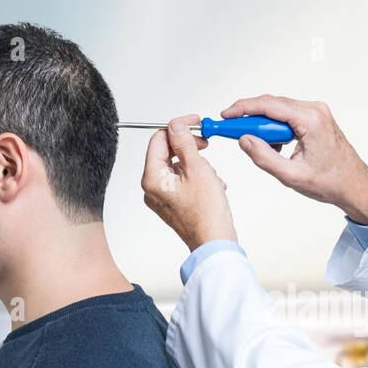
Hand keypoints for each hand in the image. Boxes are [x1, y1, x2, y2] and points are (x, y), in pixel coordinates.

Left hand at [140, 114, 238, 252]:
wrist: (214, 243)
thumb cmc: (206, 214)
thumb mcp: (197, 168)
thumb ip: (184, 143)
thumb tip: (176, 125)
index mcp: (152, 178)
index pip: (158, 139)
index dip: (178, 127)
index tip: (194, 123)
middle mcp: (152, 189)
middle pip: (167, 152)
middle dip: (189, 148)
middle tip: (205, 145)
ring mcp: (162, 198)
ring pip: (177, 166)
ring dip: (197, 164)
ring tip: (212, 175)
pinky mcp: (173, 204)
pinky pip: (182, 181)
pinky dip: (198, 178)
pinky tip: (212, 185)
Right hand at [220, 95, 367, 223]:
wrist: (354, 184)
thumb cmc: (331, 182)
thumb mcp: (292, 176)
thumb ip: (264, 158)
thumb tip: (244, 141)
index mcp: (311, 120)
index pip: (269, 105)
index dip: (243, 108)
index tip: (226, 115)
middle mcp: (315, 110)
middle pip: (273, 104)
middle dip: (250, 117)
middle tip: (232, 130)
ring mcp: (317, 112)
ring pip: (279, 109)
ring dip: (264, 125)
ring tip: (261, 146)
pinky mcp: (316, 117)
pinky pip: (289, 115)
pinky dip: (276, 127)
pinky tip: (276, 146)